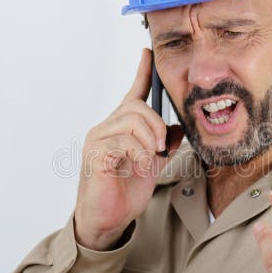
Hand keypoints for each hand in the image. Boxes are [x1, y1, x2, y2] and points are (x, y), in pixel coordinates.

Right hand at [74, 48, 183, 250]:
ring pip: (131, 122)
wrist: (108, 219)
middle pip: (136, 107)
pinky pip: (123, 142)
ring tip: (151, 160)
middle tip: (161, 147)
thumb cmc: (125, 191)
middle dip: (156, 125)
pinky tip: (140, 167)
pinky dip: (139, 155)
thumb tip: (177, 128)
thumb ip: (164, 145)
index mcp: (121, 128)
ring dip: (149, 141)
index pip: (133, 94)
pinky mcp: (95, 154)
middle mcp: (106, 128)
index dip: (142, 73)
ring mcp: (98, 140)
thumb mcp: (153, 164)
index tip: (147, 53)